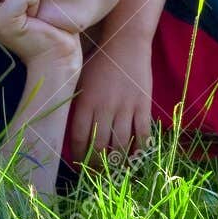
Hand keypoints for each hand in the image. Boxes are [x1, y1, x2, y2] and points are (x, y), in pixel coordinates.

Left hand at [69, 40, 153, 165]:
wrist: (126, 43)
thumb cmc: (99, 61)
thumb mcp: (80, 80)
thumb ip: (77, 104)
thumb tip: (74, 132)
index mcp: (85, 103)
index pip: (79, 138)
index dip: (78, 157)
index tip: (79, 166)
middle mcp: (104, 108)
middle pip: (99, 147)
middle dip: (96, 166)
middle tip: (96, 175)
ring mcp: (125, 108)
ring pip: (121, 145)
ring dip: (117, 162)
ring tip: (115, 171)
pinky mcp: (143, 106)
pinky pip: (142, 134)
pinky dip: (139, 149)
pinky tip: (135, 156)